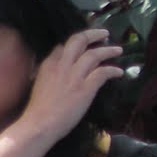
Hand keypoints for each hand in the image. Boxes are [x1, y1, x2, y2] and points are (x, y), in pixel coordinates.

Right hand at [18, 26, 123, 143]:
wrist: (40, 123)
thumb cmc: (38, 108)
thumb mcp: (39, 83)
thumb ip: (49, 72)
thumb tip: (57, 69)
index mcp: (49, 64)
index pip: (63, 46)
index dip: (76, 42)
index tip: (85, 44)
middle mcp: (62, 65)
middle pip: (79, 41)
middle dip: (93, 34)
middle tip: (105, 34)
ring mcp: (75, 76)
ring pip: (94, 55)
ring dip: (108, 50)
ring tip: (118, 50)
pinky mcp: (86, 88)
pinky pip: (102, 73)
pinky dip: (112, 70)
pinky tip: (119, 72)